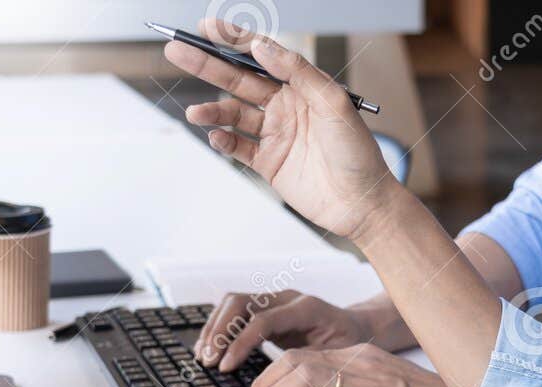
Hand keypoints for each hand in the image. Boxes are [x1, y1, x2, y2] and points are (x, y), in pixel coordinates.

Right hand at [166, 20, 400, 240]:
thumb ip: (299, 72)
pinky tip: (215, 136)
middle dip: (207, 65)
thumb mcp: (335, 102)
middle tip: (178, 49)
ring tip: (196, 112)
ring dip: (212, 110)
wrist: (363, 203)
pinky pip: (238, 147)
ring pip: (234, 114)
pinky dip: (224, 141)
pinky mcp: (269, 162)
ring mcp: (275, 134)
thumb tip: (263, 48)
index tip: (208, 27)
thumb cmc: (358, 153)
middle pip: (238, 80)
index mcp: (302, 86)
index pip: (261, 56)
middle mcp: (285, 106)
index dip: (234, 40)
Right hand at [196, 290, 375, 370]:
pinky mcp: (266, 308)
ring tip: (203, 356)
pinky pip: (235, 311)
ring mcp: (275, 300)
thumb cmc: (349, 346)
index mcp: (306, 309)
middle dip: (220, 331)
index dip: (241, 343)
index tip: (226, 367)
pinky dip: (220, 328)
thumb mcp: (338, 358)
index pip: (263, 320)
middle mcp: (287, 298)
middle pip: (240, 302)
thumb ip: (312, 370)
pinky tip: (211, 349)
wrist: (357, 328)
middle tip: (208, 360)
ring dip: (214, 328)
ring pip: (233, 303)